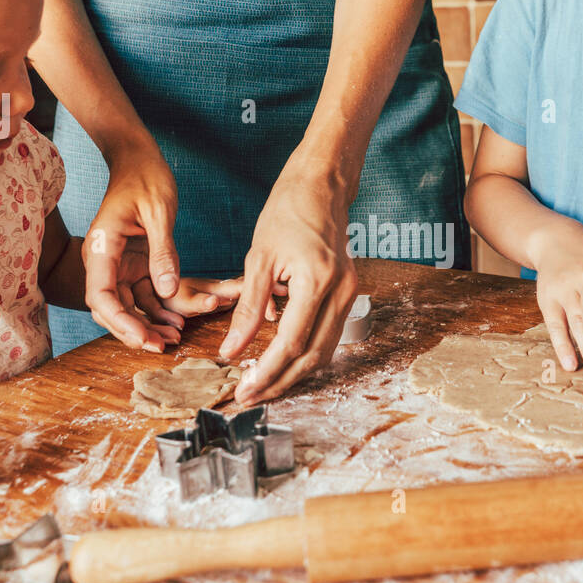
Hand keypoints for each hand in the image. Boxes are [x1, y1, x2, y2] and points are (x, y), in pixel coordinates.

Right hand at [83, 152, 180, 351]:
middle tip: (163, 347)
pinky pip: (144, 294)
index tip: (144, 339)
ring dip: (149, 323)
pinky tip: (179, 320)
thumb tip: (167, 290)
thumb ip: (163, 252)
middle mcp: (105, 260)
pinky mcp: (133, 264)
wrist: (137, 158)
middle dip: (135, 331)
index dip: (121, 323)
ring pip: (129, 305)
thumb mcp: (159, 212)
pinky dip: (159, 308)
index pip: (102, 297)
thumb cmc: (145, 176)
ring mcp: (118, 264)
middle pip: (113, 309)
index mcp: (102, 248)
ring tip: (175, 337)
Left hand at [219, 157, 356, 404]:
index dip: (267, 371)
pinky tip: (282, 359)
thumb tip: (232, 349)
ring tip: (263, 384)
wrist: (322, 186)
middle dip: (280, 381)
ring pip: (325, 351)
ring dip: (294, 372)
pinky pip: (329, 335)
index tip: (244, 389)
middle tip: (250, 396)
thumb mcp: (259, 260)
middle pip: (313, 356)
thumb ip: (248, 309)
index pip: (292, 342)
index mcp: (317, 281)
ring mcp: (350, 294)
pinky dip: (306, 353)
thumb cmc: (288, 212)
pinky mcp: (349, 293)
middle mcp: (341, 292)